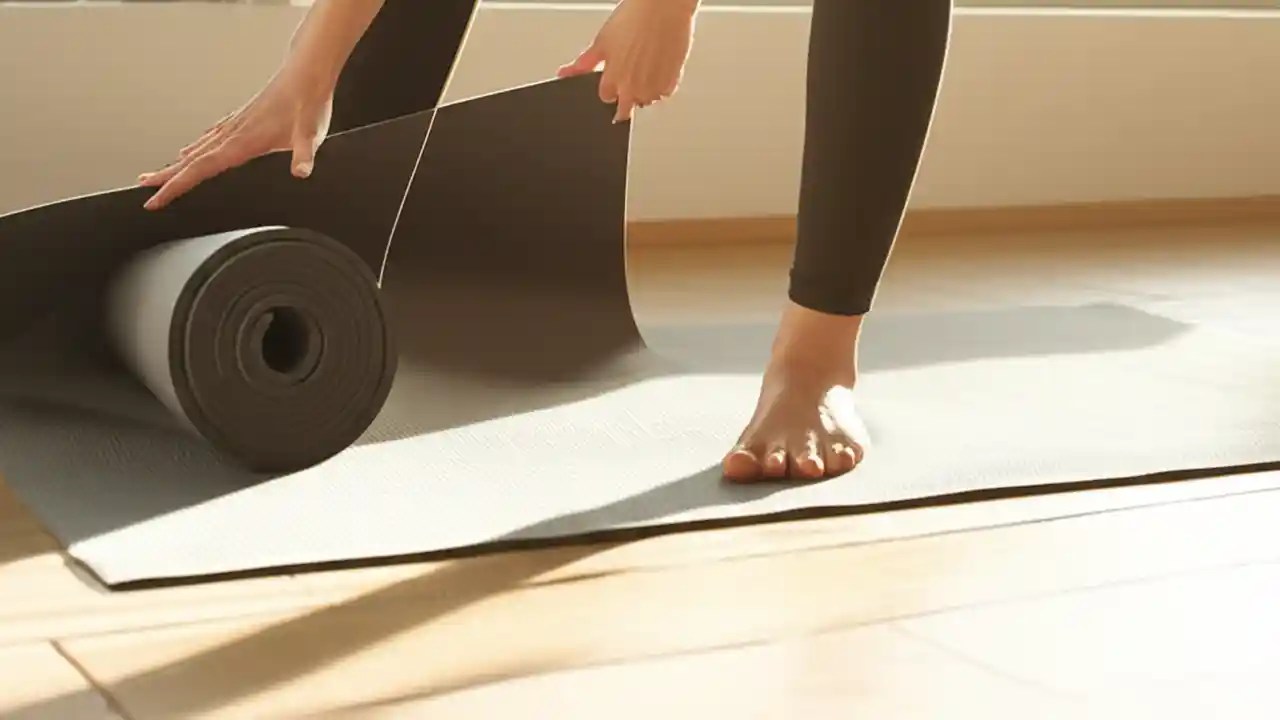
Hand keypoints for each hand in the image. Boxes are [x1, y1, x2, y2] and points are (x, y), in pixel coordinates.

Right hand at [137, 0, 384, 209]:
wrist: (306, 74)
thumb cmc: (307, 103)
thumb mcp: (310, 134)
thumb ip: (304, 155)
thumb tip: (301, 172)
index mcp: (243, 142)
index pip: (201, 169)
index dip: (176, 185)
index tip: (156, 198)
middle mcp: (232, 133)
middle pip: (191, 161)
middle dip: (166, 177)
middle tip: (143, 190)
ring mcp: (234, 125)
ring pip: (197, 149)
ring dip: (176, 163)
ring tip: (157, 174)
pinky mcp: (241, 119)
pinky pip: (210, 138)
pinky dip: (196, 148)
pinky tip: (192, 151)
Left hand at [556, 0, 698, 123]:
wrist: (663, 8)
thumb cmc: (633, 19)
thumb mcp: (601, 42)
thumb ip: (583, 64)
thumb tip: (564, 75)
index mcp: (613, 80)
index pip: (606, 98)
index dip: (609, 88)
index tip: (612, 80)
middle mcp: (633, 88)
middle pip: (626, 108)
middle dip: (625, 98)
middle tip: (629, 77)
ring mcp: (654, 87)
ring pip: (646, 101)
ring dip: (643, 92)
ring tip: (643, 67)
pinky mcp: (672, 81)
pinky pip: (664, 93)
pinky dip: (660, 85)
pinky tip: (657, 66)